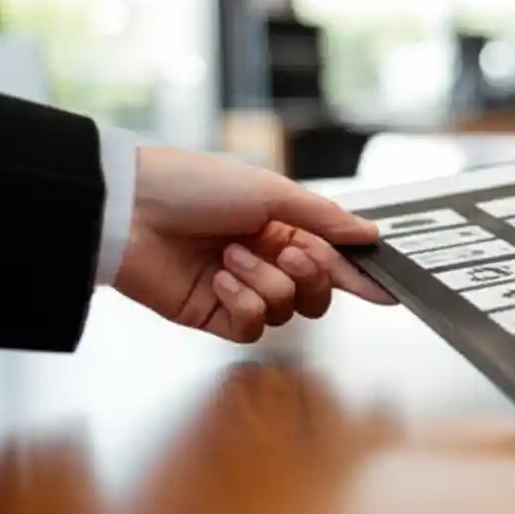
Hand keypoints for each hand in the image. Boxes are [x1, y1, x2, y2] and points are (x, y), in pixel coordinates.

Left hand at [114, 146, 395, 342]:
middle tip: (287, 253)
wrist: (129, 210)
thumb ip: (325, 218)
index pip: (331, 259)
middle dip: (309, 276)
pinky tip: (218, 279)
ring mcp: (239, 290)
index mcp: (281, 228)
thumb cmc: (194, 185)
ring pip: (285, 311)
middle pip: (315, 295)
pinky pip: (251, 328)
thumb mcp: (271, 191)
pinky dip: (241, 302)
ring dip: (263, 282)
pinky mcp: (213, 315)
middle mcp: (263, 261)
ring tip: (230, 256)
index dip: (357, 276)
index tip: (384, 291)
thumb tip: (369, 233)